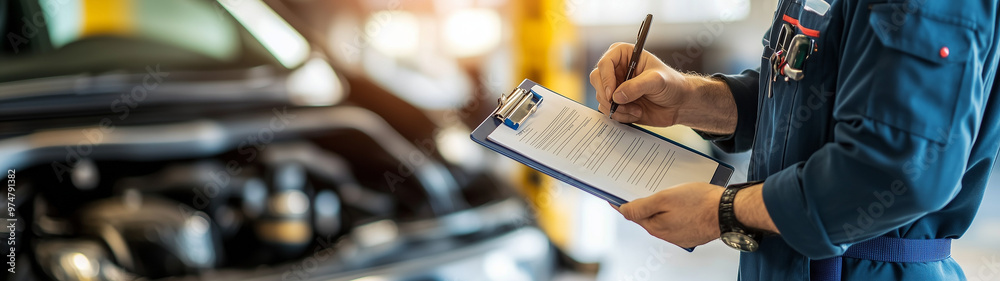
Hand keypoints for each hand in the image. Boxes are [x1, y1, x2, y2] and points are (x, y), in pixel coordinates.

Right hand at [589, 43, 738, 134]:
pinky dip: (620, 115)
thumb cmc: (672, 84)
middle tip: (619, 104)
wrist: (679, 104)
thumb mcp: (657, 81)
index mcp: (624, 55)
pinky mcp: (617, 102)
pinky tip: (636, 113)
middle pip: (596, 79)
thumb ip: (637, 86)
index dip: (605, 78)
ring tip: (636, 110)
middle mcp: (616, 69)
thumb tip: (616, 96)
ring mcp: (615, 87)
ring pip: (601, 97)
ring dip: (617, 108)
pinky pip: (607, 110)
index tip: (612, 93)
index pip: (605, 63)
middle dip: (607, 95)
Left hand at [613, 182, 723, 247]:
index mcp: (655, 227)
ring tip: (664, 189)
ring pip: (662, 217)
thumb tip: (622, 211)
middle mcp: (665, 234)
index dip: (621, 202)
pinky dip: (674, 210)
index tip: (613, 193)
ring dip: (659, 205)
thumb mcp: (665, 198)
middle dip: (641, 202)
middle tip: (640, 185)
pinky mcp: (691, 232)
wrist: (729, 211)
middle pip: (646, 216)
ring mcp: (679, 235)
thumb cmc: (699, 202)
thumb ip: (641, 207)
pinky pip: (676, 219)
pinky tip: (680, 199)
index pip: (630, 214)